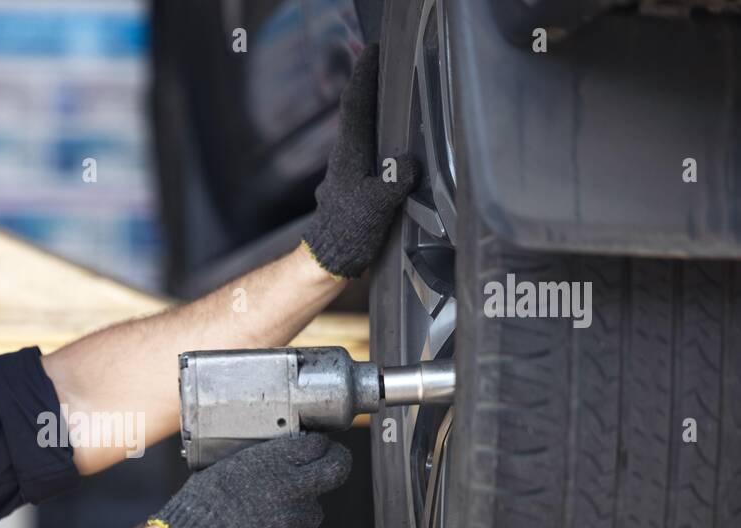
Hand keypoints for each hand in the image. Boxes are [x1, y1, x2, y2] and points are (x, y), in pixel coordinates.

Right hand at [148, 432, 351, 527]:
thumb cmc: (195, 510)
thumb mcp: (223, 472)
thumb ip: (254, 467)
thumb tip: (264, 466)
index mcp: (271, 463)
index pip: (316, 445)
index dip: (319, 446)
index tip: (318, 448)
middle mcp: (289, 488)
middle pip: (335, 470)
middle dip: (336, 464)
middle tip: (333, 464)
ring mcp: (292, 522)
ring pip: (313, 512)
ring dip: (299, 512)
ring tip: (271, 517)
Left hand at [300, 44, 419, 279]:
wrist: (329, 261)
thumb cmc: (347, 233)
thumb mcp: (376, 205)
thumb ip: (395, 180)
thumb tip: (410, 163)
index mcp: (348, 155)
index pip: (356, 106)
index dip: (364, 76)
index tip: (374, 51)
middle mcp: (345, 159)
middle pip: (360, 115)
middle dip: (373, 90)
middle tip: (389, 67)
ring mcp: (348, 173)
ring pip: (365, 136)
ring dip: (378, 117)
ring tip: (398, 100)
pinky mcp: (355, 188)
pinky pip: (371, 156)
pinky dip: (383, 143)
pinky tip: (397, 148)